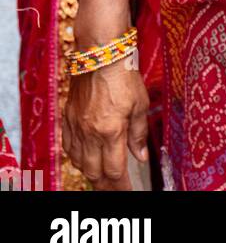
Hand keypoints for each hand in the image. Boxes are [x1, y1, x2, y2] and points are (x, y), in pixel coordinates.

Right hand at [63, 58, 149, 189]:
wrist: (100, 52)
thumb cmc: (124, 74)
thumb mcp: (140, 103)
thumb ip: (138, 134)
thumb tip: (140, 157)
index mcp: (111, 130)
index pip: (114, 170)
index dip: (121, 185)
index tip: (129, 190)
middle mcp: (90, 133)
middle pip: (94, 172)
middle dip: (106, 185)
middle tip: (116, 189)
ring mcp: (76, 126)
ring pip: (79, 163)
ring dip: (91, 173)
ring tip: (102, 177)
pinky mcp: (68, 118)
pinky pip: (68, 147)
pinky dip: (76, 158)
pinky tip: (85, 158)